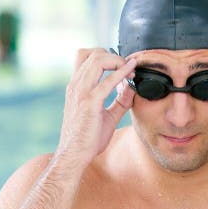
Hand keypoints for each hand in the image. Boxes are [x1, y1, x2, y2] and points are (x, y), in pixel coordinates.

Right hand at [57, 48, 136, 165]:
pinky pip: (108, 81)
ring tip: (130, 68)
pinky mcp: (90, 102)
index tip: (122, 66)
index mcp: (77, 87)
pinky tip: (132, 72)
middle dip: (112, 55)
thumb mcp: (108, 116)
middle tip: (127, 66)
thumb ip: (120, 101)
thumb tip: (132, 88)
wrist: (75, 155)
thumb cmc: (88, 138)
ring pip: (97, 60)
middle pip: (91, 53)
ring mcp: (81, 92)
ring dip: (117, 61)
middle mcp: (76, 86)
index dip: (105, 56)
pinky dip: (122, 72)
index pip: (85, 57)